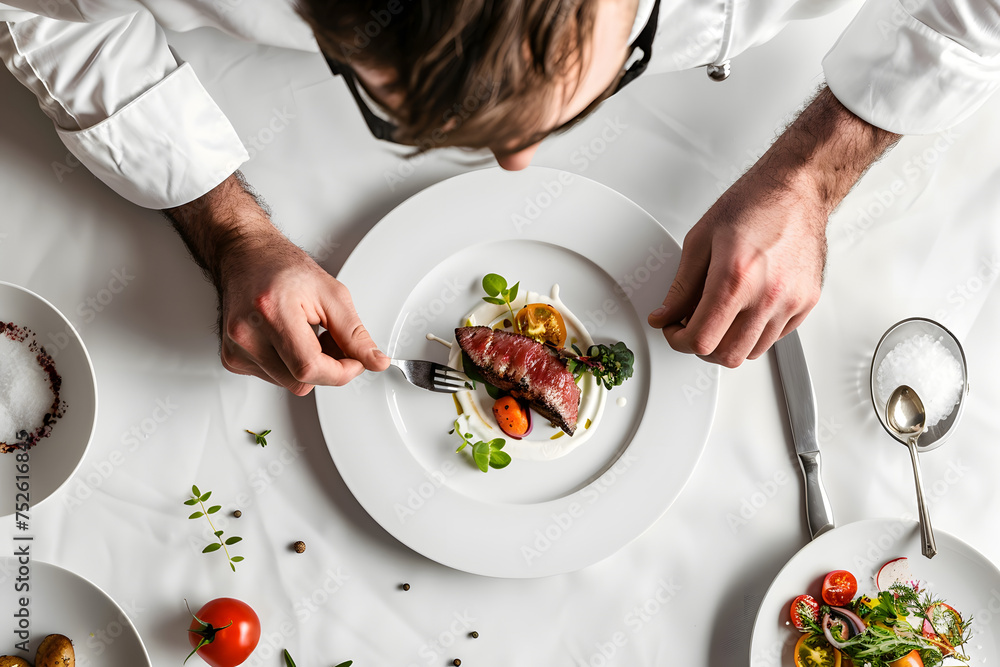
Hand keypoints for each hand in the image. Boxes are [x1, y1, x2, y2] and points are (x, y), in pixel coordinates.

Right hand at [218, 230, 388, 394]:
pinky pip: (275, 379)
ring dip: (310, 367)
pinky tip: (291, 340)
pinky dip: (291, 365)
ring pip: (290, 384)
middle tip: (333, 339)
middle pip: (301, 381)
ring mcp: (235, 349)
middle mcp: (246, 333)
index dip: (341, 371)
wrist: (246, 255)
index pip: (309, 368)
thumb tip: (375, 361)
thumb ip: (354, 333)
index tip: (355, 361)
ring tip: (310, 335)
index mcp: (271, 311)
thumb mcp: (330, 294)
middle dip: (328, 367)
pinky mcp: (232, 359)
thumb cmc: (282, 267)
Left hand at [648, 86, 899, 366]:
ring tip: (718, 315)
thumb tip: (664, 316)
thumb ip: (680, 287)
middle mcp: (767, 295)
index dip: (679, 340)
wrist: (796, 187)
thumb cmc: (752, 204)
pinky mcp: (807, 302)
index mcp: (735, 278)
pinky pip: (775, 337)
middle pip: (727, 356)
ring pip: (752, 351)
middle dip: (702, 347)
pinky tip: (744, 309)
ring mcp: (791, 301)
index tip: (674, 330)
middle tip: (692, 326)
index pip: (701, 340)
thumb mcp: (700, 240)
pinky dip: (754, 332)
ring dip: (729, 342)